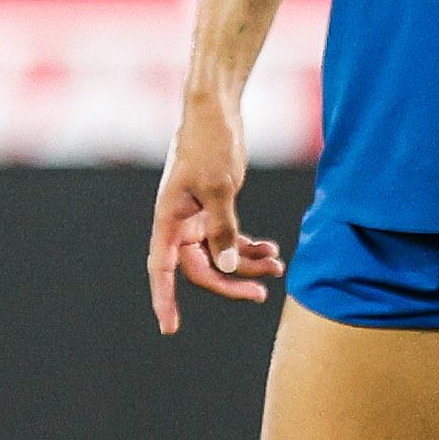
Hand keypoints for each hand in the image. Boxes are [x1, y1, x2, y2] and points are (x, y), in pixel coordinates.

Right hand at [148, 95, 284, 331]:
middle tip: (260, 294)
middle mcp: (179, 223)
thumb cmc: (209, 144)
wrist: (216, 112)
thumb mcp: (219, 188)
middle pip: (201, 269)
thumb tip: (227, 268)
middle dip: (230, 283)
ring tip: (277, 266)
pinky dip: (249, 248)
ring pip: (220, 256)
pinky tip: (271, 251)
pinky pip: (230, 240)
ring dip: (247, 265)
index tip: (170, 327)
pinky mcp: (215, 209)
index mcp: (168, 219)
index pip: (161, 268)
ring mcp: (197, 217)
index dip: (164, 299)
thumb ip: (222, 229)